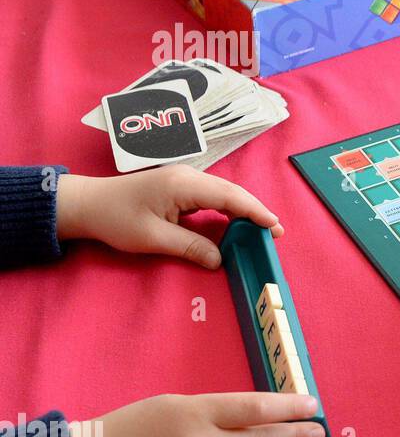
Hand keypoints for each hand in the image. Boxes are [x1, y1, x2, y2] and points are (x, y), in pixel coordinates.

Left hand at [56, 166, 283, 268]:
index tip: (275, 226)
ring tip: (262, 229)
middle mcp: (189, 177)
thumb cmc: (116, 219)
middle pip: (231, 192)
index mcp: (184, 185)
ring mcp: (185, 180)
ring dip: (243, 211)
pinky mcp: (180, 188)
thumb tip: (220, 260)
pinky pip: (212, 197)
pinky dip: (228, 210)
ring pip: (223, 194)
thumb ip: (190, 247)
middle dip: (255, 211)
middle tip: (276, 232)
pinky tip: (235, 223)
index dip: (254, 211)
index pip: (229, 196)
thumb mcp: (153, 238)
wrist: (87, 204)